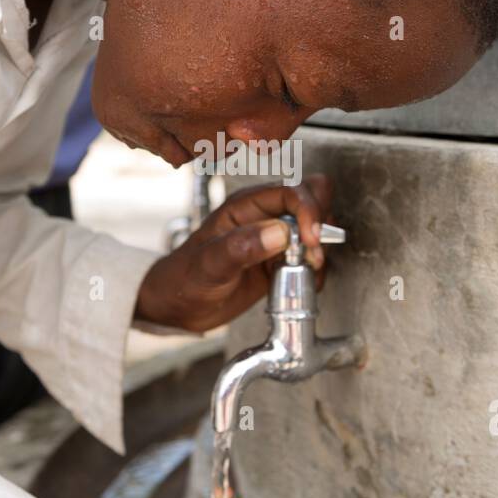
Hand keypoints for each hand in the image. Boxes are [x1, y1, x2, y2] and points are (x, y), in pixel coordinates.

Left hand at [135, 173, 333, 332]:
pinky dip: (315, 269)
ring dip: (319, 249)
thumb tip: (279, 233)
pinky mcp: (280, 260)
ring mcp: (274, 237)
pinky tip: (299, 281)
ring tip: (304, 270)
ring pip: (317, 227)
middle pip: (312, 199)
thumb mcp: (208, 265)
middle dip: (321, 225)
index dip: (308, 211)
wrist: (177, 306)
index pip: (292, 192)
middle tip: (310, 255)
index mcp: (246, 205)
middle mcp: (264, 216)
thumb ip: (241, 246)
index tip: (310, 240)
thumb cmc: (183, 280)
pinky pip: (310, 256)